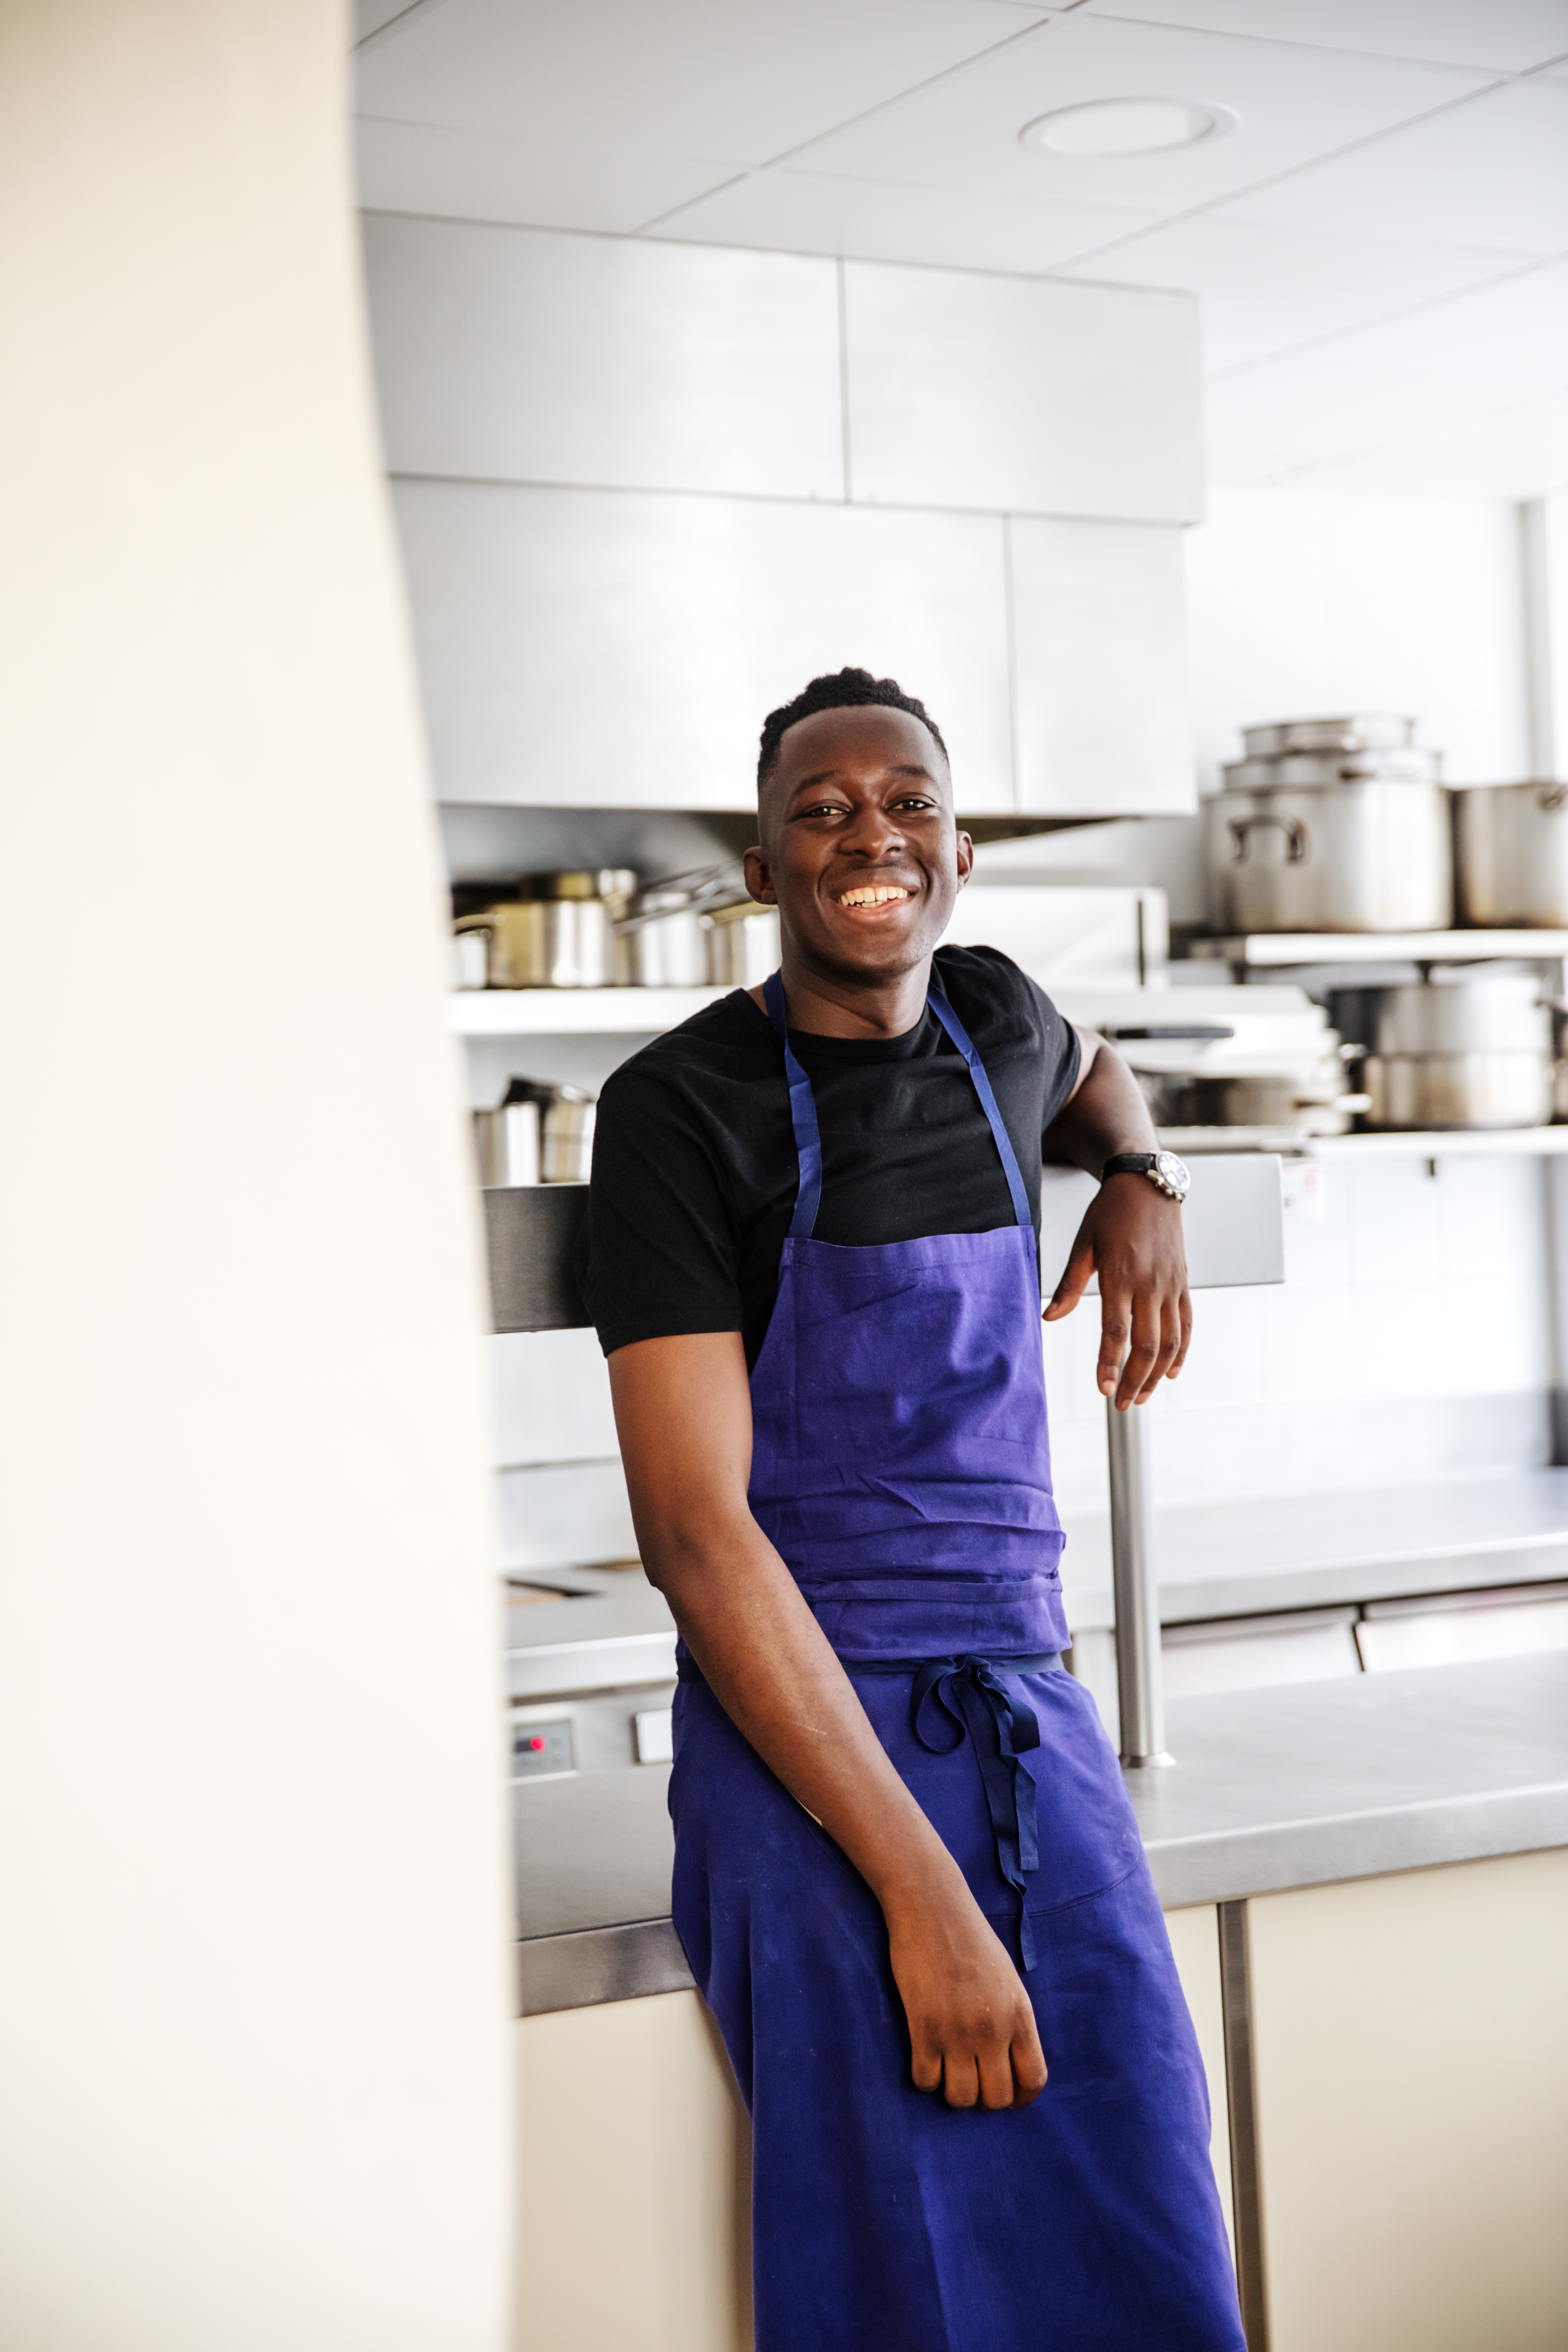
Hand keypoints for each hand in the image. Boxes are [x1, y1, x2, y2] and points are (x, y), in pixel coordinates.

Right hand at [884, 1873, 1046, 2109]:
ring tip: (947, 2071)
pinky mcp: (923, 2027)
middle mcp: (993, 2029)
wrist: (932, 1906)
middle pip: (997, 2098)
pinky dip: (924, 2078)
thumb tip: (1008, 2061)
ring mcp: (957, 2031)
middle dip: (984, 2098)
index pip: (1033, 2079)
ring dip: (953, 2092)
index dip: (1021, 2098)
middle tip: (971, 2079)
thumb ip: (1012, 2020)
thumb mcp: (1007, 1978)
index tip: (1007, 2096)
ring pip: (960, 2098)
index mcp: (1019, 2014)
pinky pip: (925, 2080)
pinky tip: (924, 2058)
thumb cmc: (970, 1938)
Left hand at [1043, 1173, 1191, 1409]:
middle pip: (1148, 1346)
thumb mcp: (1083, 1245)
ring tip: (1142, 1395)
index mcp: (1121, 1276)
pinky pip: (1186, 1324)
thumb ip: (1069, 1286)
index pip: (1116, 1332)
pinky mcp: (1183, 1283)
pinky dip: (1181, 1352)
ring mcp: (1171, 1285)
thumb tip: (1049, 1317)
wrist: (1148, 1185)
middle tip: (1122, 1403)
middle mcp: (1150, 1285)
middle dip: (1134, 1380)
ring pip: (1170, 1341)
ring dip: (1157, 1374)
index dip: (1109, 1365)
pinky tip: (1171, 1372)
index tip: (1102, 1389)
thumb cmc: (1110, 1213)